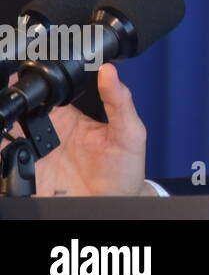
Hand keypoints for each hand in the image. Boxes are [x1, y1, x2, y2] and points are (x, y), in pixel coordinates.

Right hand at [2, 63, 149, 196]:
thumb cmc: (126, 168)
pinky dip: (8, 158)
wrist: (118, 202)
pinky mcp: (31, 177)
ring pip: (11, 138)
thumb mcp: (129, 131)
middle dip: (16, 108)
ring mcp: (39, 156)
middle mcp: (52, 135)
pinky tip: (13, 152)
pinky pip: (10, 165)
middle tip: (16, 105)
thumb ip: (120, 100)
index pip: (48, 96)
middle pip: (23, 116)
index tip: (29, 79)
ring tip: (14, 129)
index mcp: (73, 119)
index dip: (37, 87)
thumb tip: (110, 71)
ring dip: (8, 131)